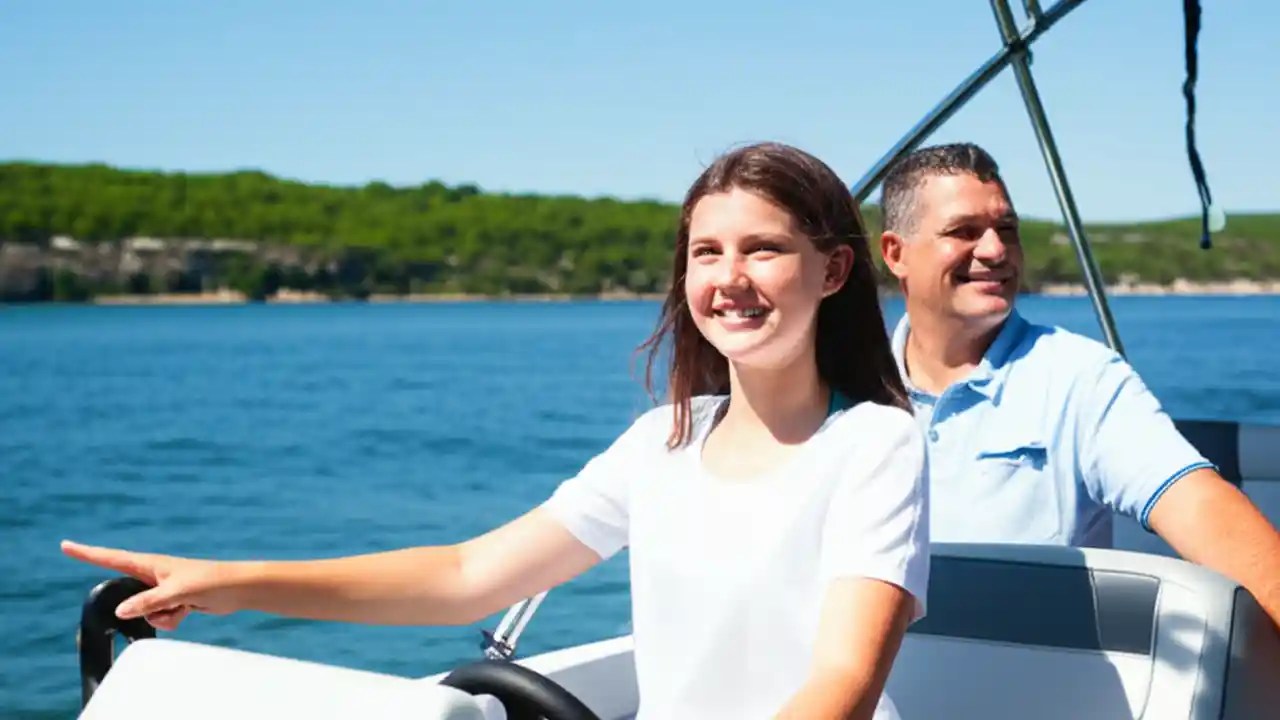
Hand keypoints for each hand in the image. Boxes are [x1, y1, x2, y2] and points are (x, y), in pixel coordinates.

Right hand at [61, 540, 242, 630]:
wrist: (236, 588)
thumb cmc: (208, 581)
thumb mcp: (175, 592)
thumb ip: (148, 602)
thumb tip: (120, 611)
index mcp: (150, 564)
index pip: (111, 557)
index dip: (87, 553)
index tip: (65, 545)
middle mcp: (153, 575)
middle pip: (126, 591)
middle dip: (136, 604)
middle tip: (164, 603)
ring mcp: (162, 589)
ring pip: (143, 611)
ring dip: (159, 615)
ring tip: (182, 604)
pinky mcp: (174, 602)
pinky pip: (159, 618)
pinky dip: (171, 619)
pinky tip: (188, 611)